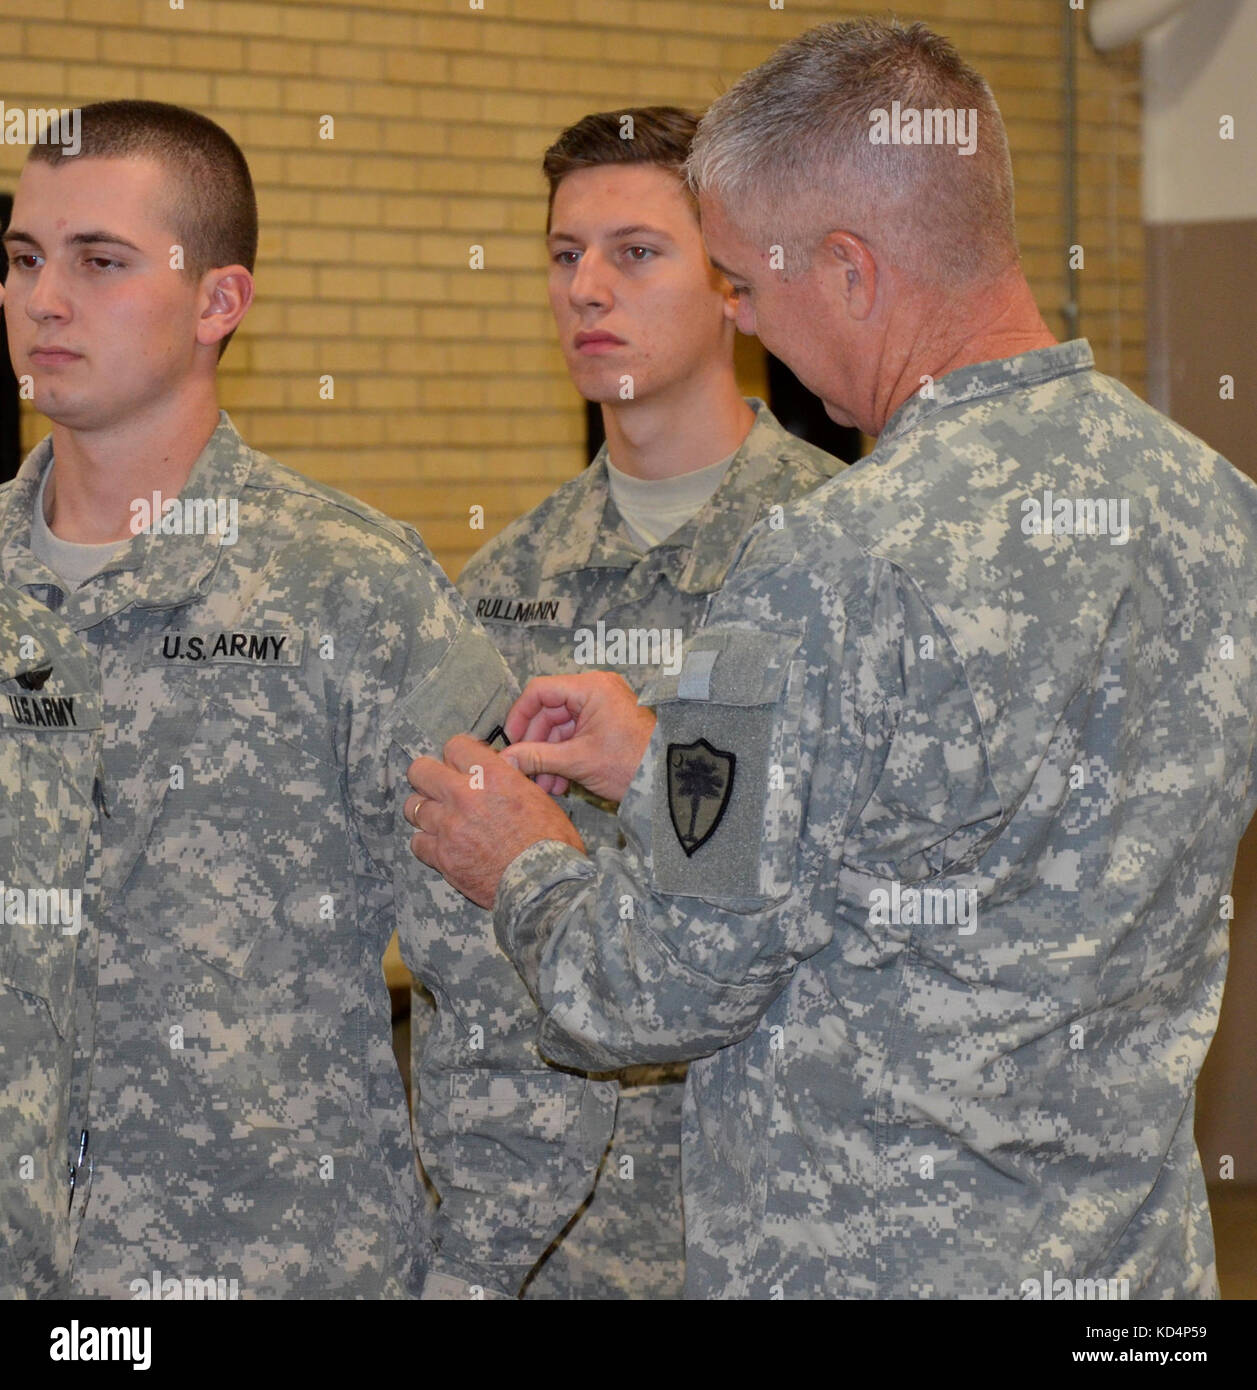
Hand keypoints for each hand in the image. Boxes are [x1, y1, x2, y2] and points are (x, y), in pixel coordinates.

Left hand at [405, 735, 584, 907]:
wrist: (544, 884)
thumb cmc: (551, 842)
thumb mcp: (536, 796)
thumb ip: (508, 779)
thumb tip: (495, 770)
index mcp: (491, 776)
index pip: (454, 746)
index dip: (458, 756)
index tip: (462, 766)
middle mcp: (464, 796)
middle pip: (420, 771)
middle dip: (427, 776)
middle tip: (439, 787)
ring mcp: (448, 827)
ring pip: (413, 807)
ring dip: (427, 811)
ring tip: (441, 819)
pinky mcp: (442, 857)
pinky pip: (417, 842)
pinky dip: (427, 843)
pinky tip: (443, 846)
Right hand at [501, 672, 655, 803]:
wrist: (667, 781)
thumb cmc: (631, 763)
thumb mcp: (577, 761)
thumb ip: (537, 757)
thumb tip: (505, 760)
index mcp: (590, 688)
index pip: (540, 691)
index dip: (519, 716)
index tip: (509, 741)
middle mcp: (595, 692)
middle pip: (548, 712)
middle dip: (536, 746)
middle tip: (525, 772)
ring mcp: (601, 709)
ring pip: (559, 730)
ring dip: (548, 758)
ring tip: (545, 786)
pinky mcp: (605, 726)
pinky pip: (574, 738)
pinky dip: (564, 759)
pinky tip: (559, 783)